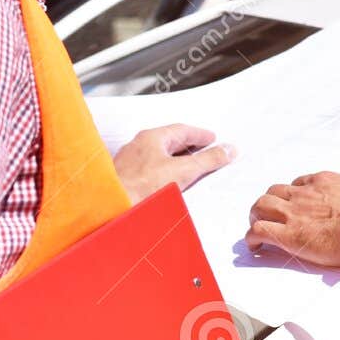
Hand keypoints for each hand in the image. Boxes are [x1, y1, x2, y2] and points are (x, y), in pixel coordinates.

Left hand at [113, 124, 235, 202]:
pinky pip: (148, 170)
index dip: (200, 135)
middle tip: (204, 150)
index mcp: (151, 138)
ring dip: (175, 160)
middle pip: (168, 142)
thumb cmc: (140, 188)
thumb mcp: (183, 171)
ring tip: (188, 167)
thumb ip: (208, 160)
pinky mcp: (124, 179)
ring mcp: (129, 163)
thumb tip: (228, 150)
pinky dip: (163, 171)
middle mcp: (137, 147)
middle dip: (188, 146)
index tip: (212, 138)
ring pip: (157, 156)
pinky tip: (166, 182)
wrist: (111, 209)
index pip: (181, 130)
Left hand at [245, 171, 339, 268]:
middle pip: (274, 192)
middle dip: (269, 204)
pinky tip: (256, 247)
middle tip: (272, 217)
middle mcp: (304, 194)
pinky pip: (258, 231)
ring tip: (259, 229)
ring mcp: (293, 213)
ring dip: (256, 217)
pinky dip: (253, 238)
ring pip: (260, 207)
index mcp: (324, 182)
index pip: (299, 184)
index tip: (296, 205)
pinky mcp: (288, 235)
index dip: (294, 195)